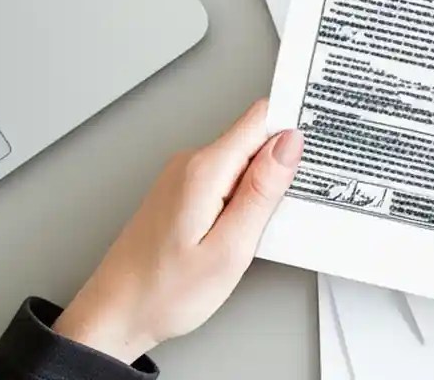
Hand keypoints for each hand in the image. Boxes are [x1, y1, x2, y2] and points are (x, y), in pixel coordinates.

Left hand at [52, 100, 303, 362]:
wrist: (114, 316)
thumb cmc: (164, 293)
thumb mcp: (229, 249)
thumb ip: (262, 192)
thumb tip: (289, 144)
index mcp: (205, 170)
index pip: (261, 118)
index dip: (295, 123)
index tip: (319, 144)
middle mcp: (191, 164)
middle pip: (255, 137)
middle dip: (284, 161)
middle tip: (291, 205)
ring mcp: (183, 177)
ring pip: (243, 159)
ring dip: (265, 183)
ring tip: (265, 226)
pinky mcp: (182, 192)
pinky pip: (226, 177)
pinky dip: (245, 195)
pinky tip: (245, 228)